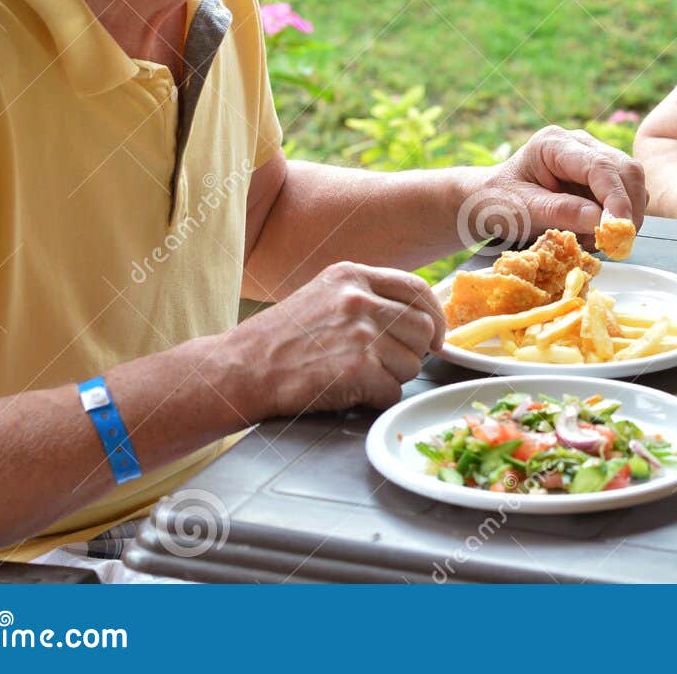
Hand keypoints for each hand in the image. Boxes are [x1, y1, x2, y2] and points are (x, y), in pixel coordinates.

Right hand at [225, 262, 444, 418]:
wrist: (239, 368)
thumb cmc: (278, 339)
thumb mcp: (322, 296)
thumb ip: (365, 297)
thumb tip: (415, 314)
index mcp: (352, 276)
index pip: (418, 289)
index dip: (435, 316)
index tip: (437, 336)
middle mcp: (360, 299)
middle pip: (422, 329)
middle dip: (413, 352)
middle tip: (389, 365)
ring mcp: (360, 333)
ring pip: (412, 363)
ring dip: (392, 378)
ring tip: (357, 377)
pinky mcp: (357, 369)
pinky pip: (392, 392)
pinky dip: (376, 400)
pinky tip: (350, 393)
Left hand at [467, 125, 645, 244]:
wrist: (490, 201)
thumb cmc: (499, 203)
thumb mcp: (522, 210)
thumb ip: (559, 212)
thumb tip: (599, 220)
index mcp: (554, 144)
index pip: (600, 166)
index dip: (616, 198)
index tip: (619, 229)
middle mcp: (580, 144)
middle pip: (625, 170)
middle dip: (628, 209)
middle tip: (617, 244)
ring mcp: (593, 157)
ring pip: (632, 183)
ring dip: (625, 216)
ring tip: (595, 241)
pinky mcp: (600, 177)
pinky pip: (625, 195)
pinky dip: (618, 218)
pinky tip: (594, 234)